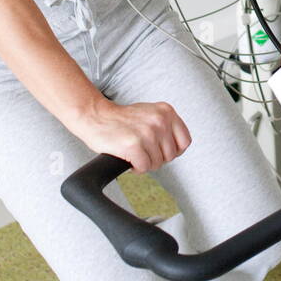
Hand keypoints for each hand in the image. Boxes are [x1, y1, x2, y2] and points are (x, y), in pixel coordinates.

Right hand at [73, 98, 191, 174]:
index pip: (185, 141)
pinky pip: (144, 167)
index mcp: (166, 111)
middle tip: (143, 152)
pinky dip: (136, 168)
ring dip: (145, 163)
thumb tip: (178, 149)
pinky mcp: (133, 145)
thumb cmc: (122, 119)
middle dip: (157, 158)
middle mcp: (159, 121)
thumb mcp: (151, 114)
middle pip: (170, 155)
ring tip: (135, 154)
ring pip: (157, 163)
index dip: (174, 151)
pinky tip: (129, 159)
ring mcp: (147, 133)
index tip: (161, 151)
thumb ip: (167, 126)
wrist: (95, 116)